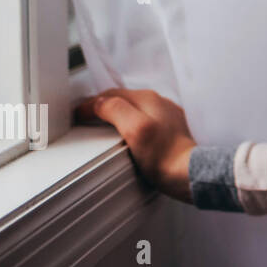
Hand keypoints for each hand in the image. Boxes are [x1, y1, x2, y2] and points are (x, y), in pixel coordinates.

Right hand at [75, 89, 196, 203]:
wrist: (189, 172)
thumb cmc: (164, 155)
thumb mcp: (135, 128)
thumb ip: (116, 110)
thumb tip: (99, 102)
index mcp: (148, 99)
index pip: (111, 94)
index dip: (91, 103)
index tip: (78, 114)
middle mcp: (159, 102)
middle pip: (123, 99)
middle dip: (102, 105)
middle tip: (86, 116)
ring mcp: (166, 115)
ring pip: (134, 109)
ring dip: (117, 114)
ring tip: (102, 124)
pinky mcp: (170, 129)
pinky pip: (145, 120)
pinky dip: (130, 123)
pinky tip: (127, 134)